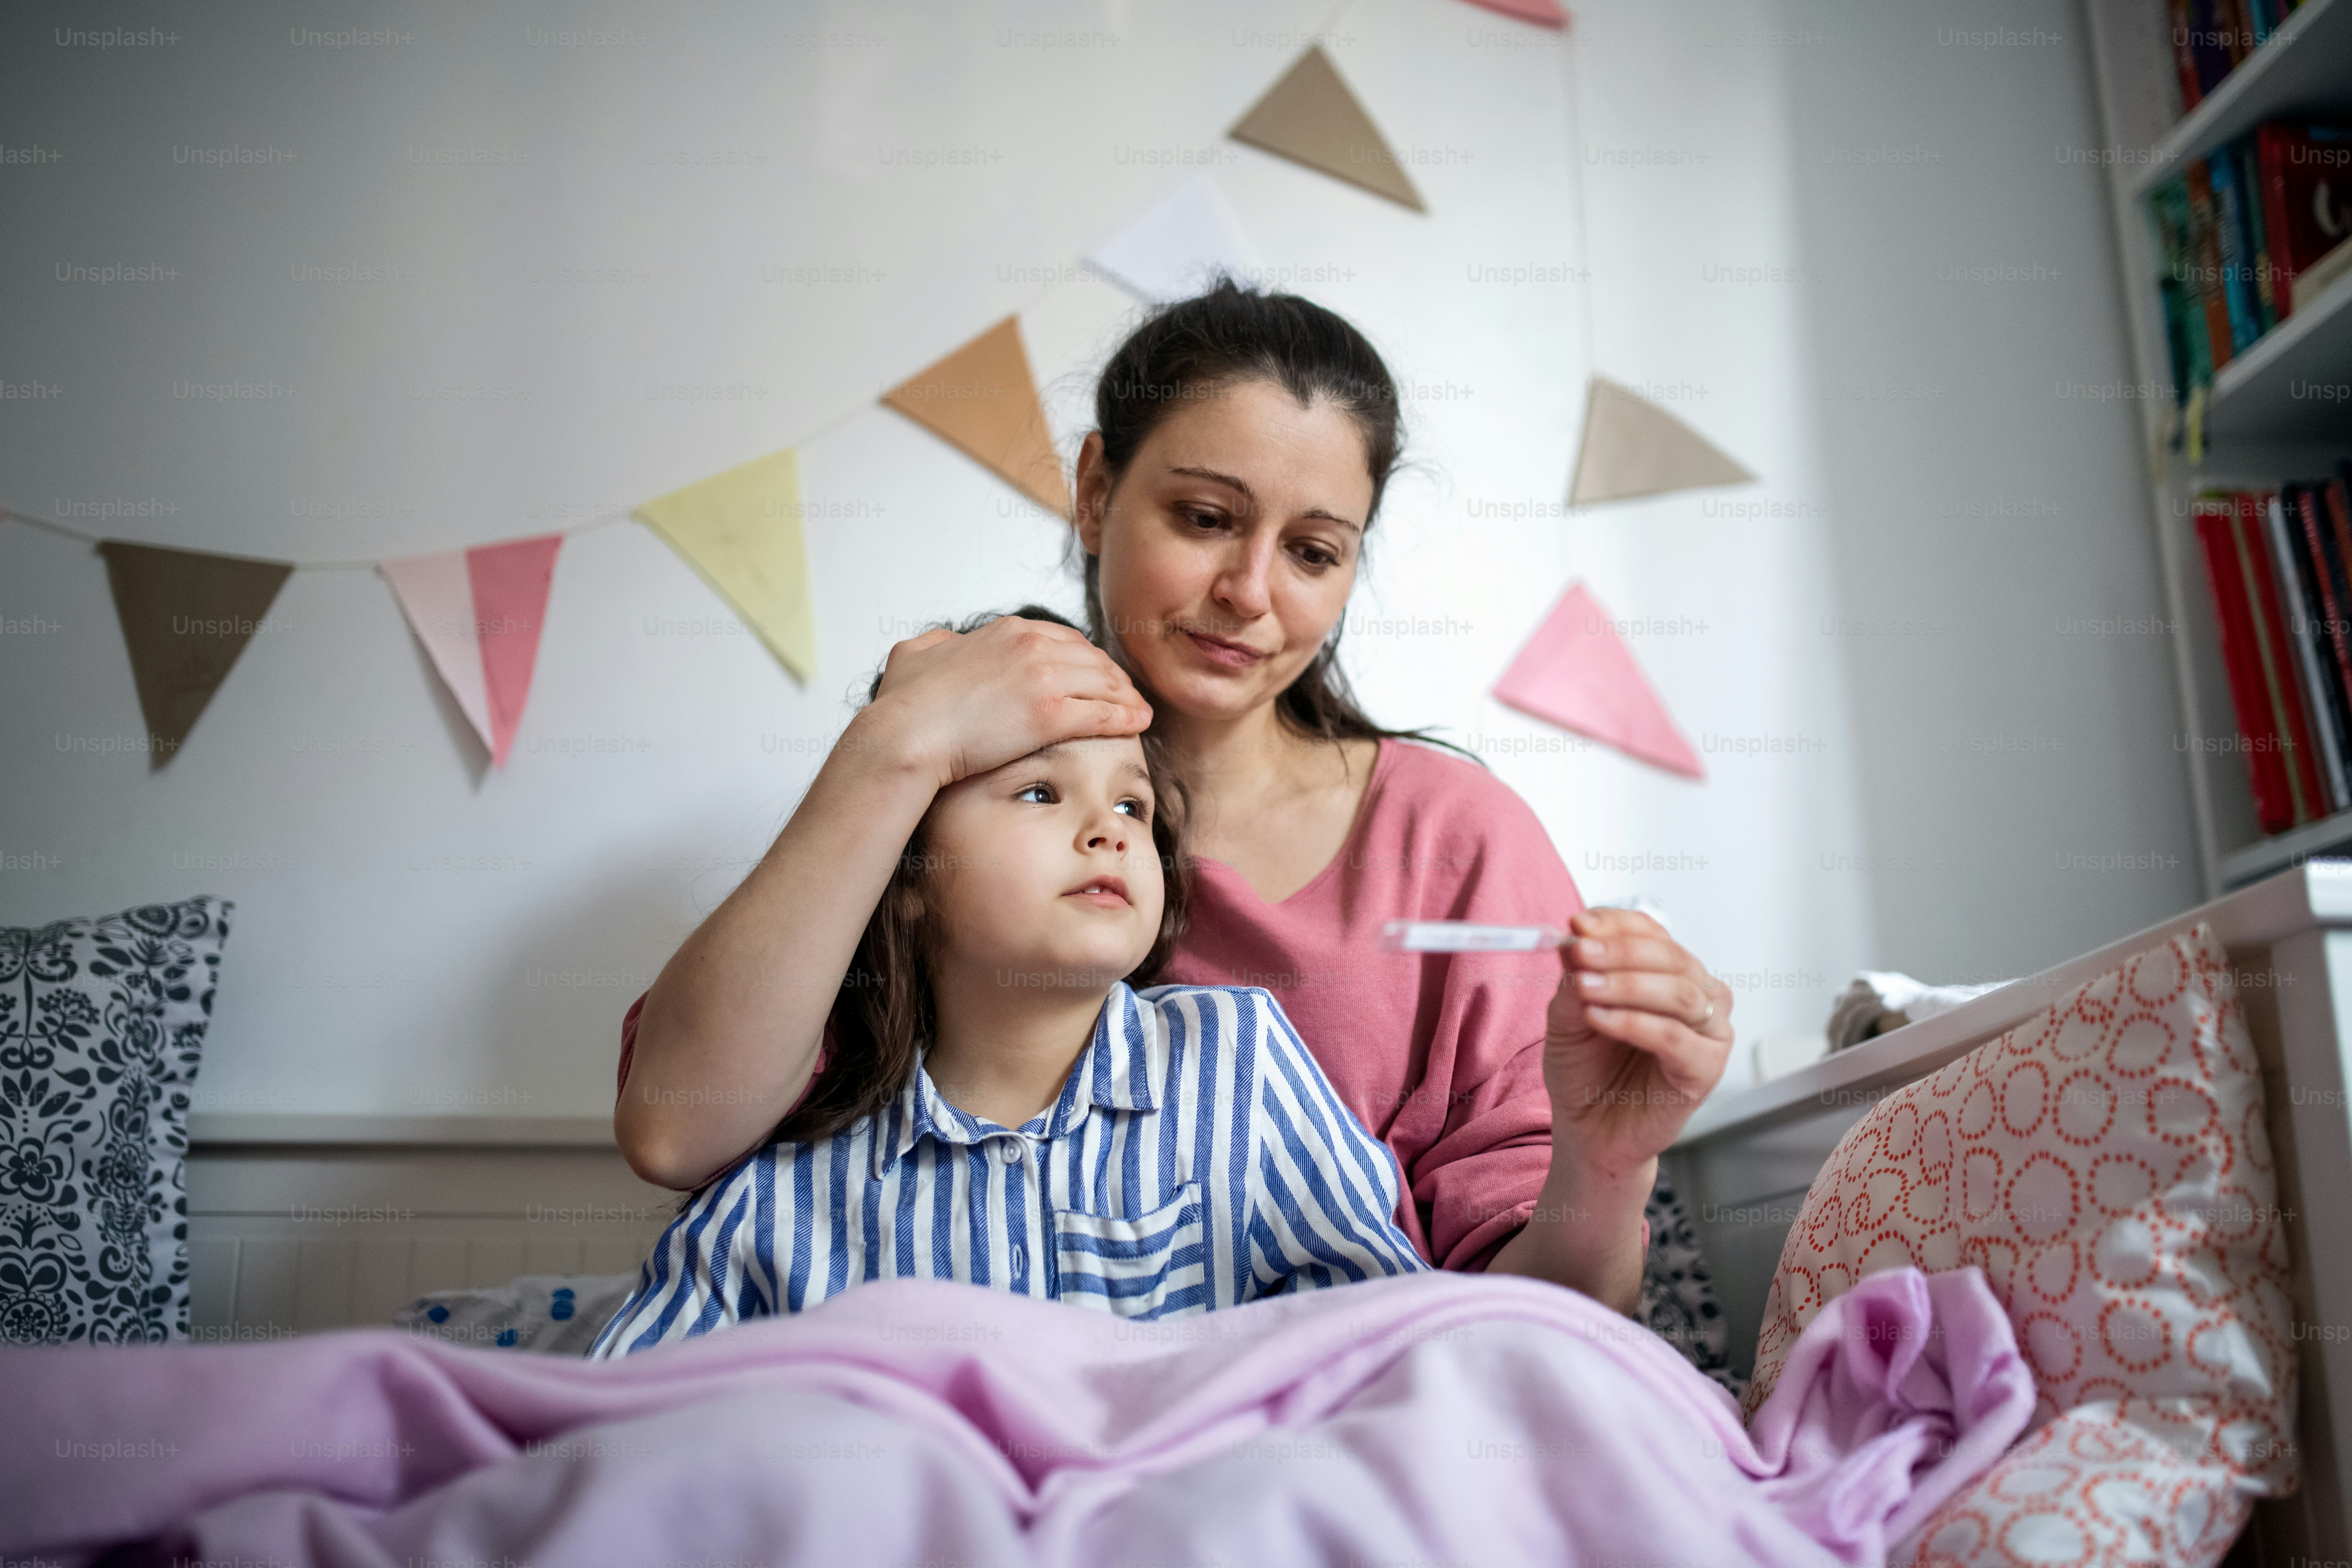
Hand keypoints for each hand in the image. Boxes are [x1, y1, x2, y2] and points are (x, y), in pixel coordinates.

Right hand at [867, 616, 1152, 788]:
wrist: (905, 735)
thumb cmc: (905, 703)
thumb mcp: (915, 654)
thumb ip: (938, 644)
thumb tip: (945, 642)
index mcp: (1006, 630)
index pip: (1064, 638)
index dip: (1086, 659)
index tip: (1096, 674)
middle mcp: (1031, 646)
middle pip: (1091, 658)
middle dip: (1114, 677)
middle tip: (1127, 694)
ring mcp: (1043, 678)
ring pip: (1103, 683)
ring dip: (1127, 697)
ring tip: (1139, 710)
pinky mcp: (1050, 713)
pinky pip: (1102, 713)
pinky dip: (1126, 716)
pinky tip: (1138, 723)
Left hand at [1542, 907, 1732, 1179]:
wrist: (1589, 1129)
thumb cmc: (1586, 1070)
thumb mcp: (1568, 1014)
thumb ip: (1575, 976)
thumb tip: (1574, 936)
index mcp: (1669, 973)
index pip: (1652, 932)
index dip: (1616, 923)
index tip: (1577, 924)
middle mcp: (1699, 996)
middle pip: (1672, 957)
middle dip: (1621, 951)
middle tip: (1580, 951)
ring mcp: (1709, 1033)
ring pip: (1681, 993)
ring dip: (1628, 984)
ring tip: (1585, 987)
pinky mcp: (1706, 1070)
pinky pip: (1675, 1038)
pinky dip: (1635, 1023)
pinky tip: (1599, 1019)